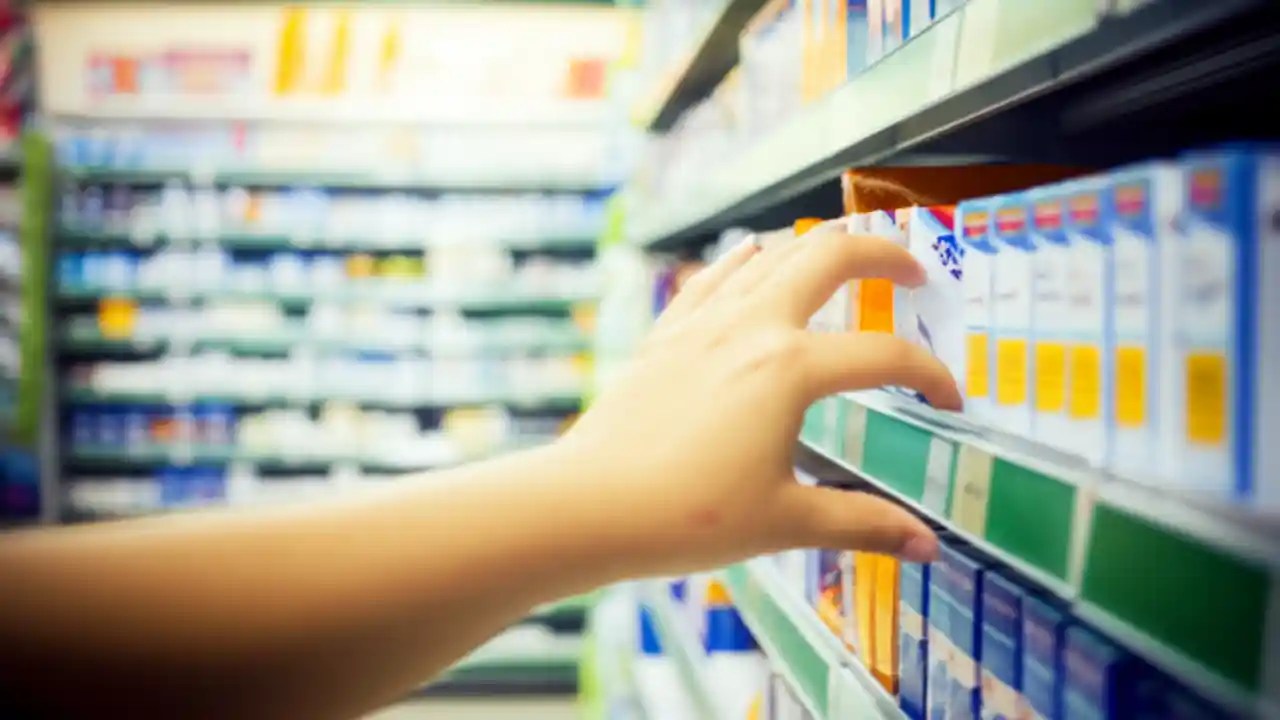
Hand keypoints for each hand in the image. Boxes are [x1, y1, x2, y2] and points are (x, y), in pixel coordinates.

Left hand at [562, 224, 961, 575]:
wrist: (591, 506)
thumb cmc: (687, 516)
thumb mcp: (786, 523)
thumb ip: (863, 524)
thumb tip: (926, 546)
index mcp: (791, 368)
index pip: (885, 356)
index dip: (931, 376)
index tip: (950, 403)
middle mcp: (751, 326)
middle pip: (831, 254)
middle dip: (883, 253)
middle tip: (913, 273)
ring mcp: (703, 321)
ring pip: (771, 253)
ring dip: (816, 248)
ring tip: (844, 262)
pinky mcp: (667, 331)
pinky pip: (715, 275)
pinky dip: (747, 261)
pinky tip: (755, 260)